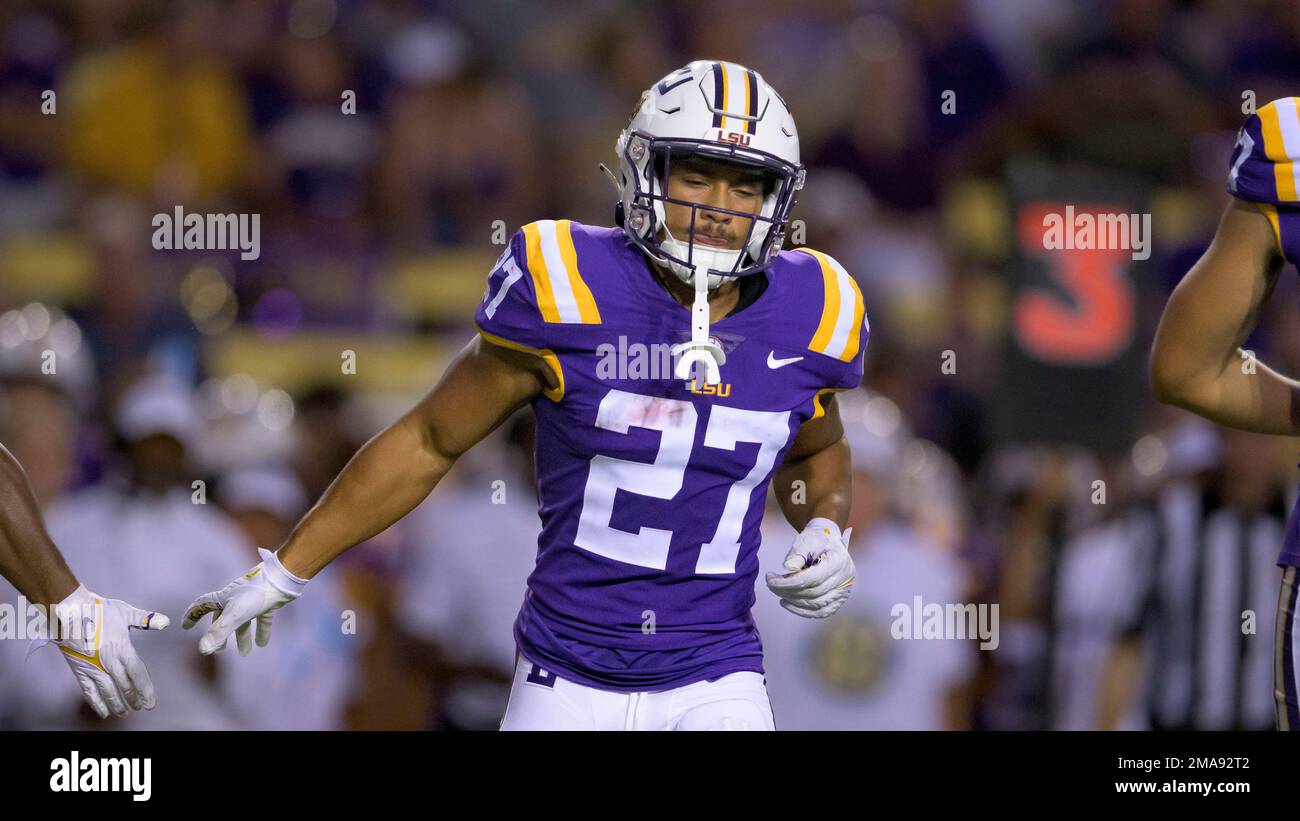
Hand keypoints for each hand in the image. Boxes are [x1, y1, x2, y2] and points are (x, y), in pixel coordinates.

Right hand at [52, 585, 168, 718]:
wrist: (68, 613)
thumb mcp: (124, 612)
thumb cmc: (97, 610)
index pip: (137, 673)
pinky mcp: (80, 670)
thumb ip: (145, 619)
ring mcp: (93, 667)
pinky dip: (96, 703)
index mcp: (122, 648)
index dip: (145, 689)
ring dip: (117, 703)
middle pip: (124, 685)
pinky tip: (103, 711)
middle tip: (140, 707)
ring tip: (124, 713)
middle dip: (133, 698)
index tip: (150, 702)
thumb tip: (165, 622)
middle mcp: (109, 661)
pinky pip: (89, 691)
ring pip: (107, 691)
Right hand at [182, 547, 307, 655]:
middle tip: (220, 650)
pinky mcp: (267, 602)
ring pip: (244, 621)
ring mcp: (251, 599)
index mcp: (223, 598)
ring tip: (245, 653)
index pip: (202, 605)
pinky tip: (262, 644)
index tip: (185, 626)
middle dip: (221, 634)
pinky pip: (262, 619)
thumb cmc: (255, 594)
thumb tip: (203, 650)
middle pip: (223, 618)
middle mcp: (235, 598)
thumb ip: (219, 632)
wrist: (281, 579)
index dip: (192, 615)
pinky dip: (261, 632)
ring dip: (243, 637)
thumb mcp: (234, 615)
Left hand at [765, 518, 854, 618]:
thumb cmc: (816, 540)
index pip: (812, 578)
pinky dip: (802, 611)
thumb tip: (788, 567)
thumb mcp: (807, 539)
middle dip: (787, 591)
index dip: (789, 582)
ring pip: (815, 604)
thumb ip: (798, 552)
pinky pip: (821, 612)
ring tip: (777, 591)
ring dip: (792, 600)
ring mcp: (843, 592)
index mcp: (839, 561)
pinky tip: (787, 603)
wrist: (828, 543)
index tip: (770, 580)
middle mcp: (845, 579)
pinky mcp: (838, 601)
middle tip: (770, 584)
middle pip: (813, 592)